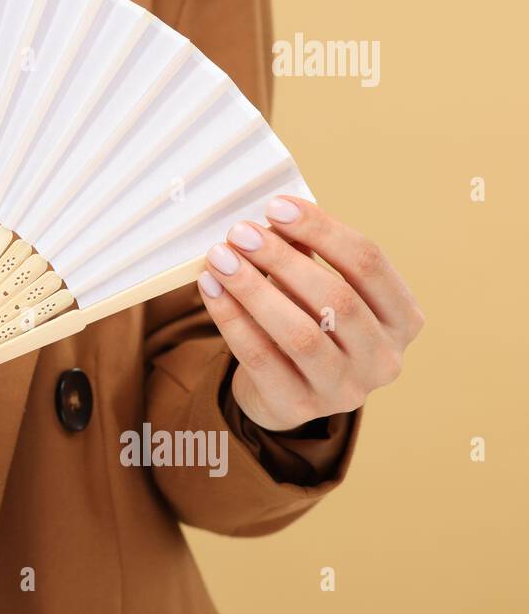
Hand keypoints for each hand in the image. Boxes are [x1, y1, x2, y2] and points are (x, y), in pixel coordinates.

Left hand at [197, 196, 423, 432]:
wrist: (283, 390)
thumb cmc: (307, 322)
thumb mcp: (316, 288)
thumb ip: (305, 253)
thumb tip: (274, 219)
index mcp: (403, 318)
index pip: (369, 263)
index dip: (322, 230)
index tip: (276, 206)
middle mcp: (384, 359)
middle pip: (336, 299)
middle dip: (282, 259)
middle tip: (241, 233)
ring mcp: (345, 390)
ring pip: (300, 334)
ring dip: (254, 289)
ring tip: (220, 257)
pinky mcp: (299, 408)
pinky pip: (261, 358)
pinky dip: (232, 319)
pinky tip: (210, 289)